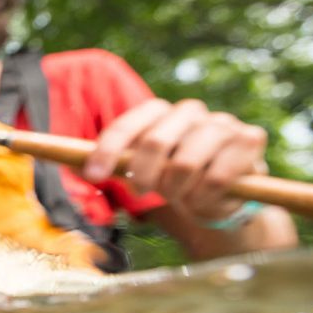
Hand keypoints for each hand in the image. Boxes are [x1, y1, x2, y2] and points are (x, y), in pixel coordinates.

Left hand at [84, 98, 267, 220]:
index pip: (127, 125)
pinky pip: (216, 177)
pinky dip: (203, 198)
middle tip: (141, 193)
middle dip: (142, 176)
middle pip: (154, 142)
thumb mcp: (139, 172)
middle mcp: (190, 112)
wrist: (224, 197)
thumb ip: (109, 163)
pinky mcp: (249, 139)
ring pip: (184, 163)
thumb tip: (62, 160)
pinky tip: (206, 200)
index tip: (94, 176)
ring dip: (175, 191)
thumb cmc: (173, 181)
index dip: (107, 150)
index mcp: (159, 114)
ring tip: (180, 196)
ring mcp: (222, 123)